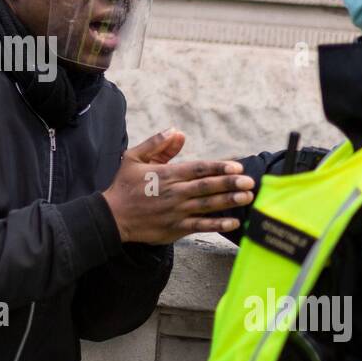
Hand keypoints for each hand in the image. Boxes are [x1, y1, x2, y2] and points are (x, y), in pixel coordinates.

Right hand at [101, 129, 253, 244]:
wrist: (111, 217)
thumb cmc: (123, 186)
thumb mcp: (134, 158)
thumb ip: (157, 144)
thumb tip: (177, 132)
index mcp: (167, 175)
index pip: (199, 169)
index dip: (220, 167)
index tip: (237, 166)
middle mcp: (175, 193)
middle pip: (208, 186)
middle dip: (231, 183)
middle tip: (250, 181)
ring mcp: (176, 212)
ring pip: (208, 205)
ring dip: (229, 201)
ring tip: (247, 197)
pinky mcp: (175, 229)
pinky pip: (201, 226)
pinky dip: (217, 224)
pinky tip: (233, 221)